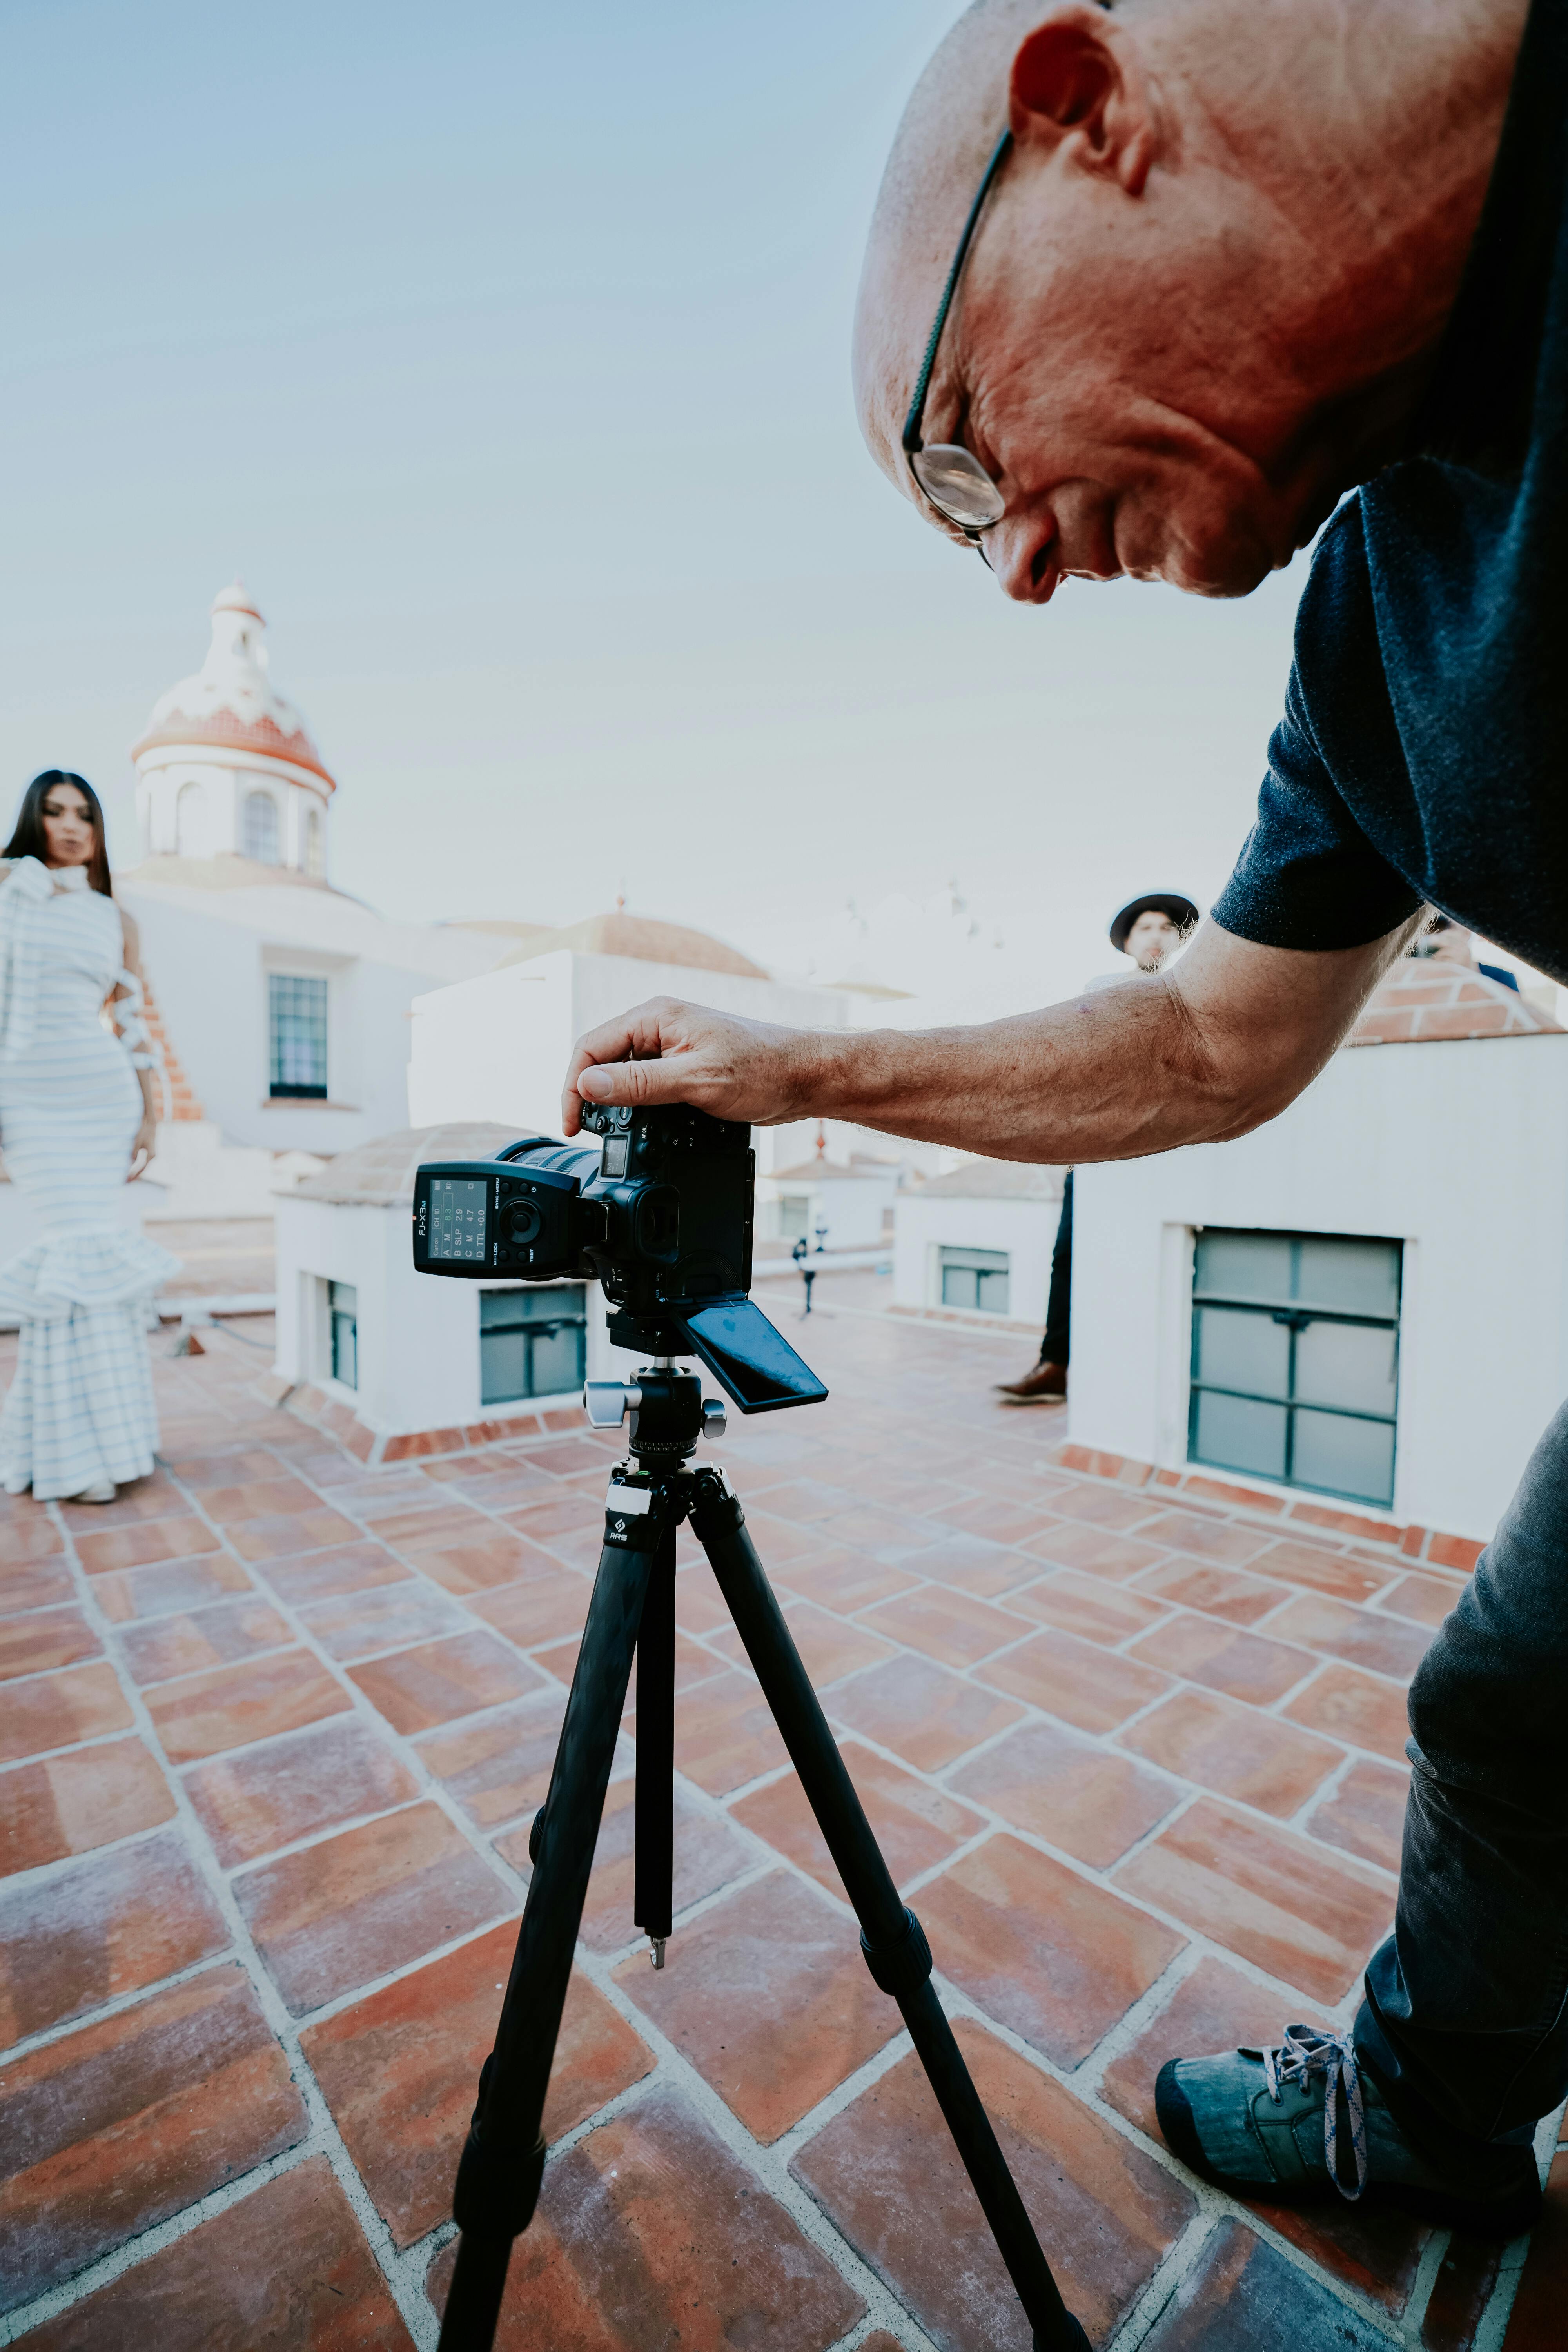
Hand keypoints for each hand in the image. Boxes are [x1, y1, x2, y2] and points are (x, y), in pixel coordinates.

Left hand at [127, 1114, 156, 1182]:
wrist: (151, 1123)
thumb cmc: (144, 1131)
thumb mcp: (136, 1141)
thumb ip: (133, 1152)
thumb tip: (129, 1163)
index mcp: (151, 1155)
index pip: (142, 1168)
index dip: (134, 1175)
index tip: (127, 1180)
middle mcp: (152, 1156)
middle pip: (142, 1169)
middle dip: (134, 1176)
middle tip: (125, 1182)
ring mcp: (151, 1155)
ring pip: (142, 1167)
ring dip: (135, 1172)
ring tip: (127, 1178)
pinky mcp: (148, 1153)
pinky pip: (142, 1163)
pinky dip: (136, 1167)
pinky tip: (130, 1170)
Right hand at [561, 997, 820, 1135]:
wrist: (804, 1077)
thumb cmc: (763, 1069)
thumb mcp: (696, 1080)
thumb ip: (640, 1083)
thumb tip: (589, 1085)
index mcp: (655, 1017)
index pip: (590, 1048)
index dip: (573, 1087)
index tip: (573, 1123)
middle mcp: (659, 1027)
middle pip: (603, 1061)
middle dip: (592, 1097)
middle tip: (589, 1133)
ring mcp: (672, 1048)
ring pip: (625, 1076)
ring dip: (617, 1104)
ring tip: (615, 1134)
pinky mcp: (685, 1067)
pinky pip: (648, 1086)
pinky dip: (641, 1108)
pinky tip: (646, 1128)